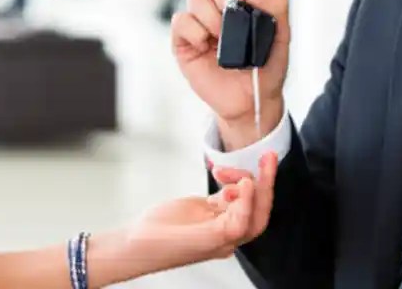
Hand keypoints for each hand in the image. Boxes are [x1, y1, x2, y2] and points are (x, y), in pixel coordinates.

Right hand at [93, 153, 278, 286]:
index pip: (252, 219)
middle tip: (268, 157)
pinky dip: (230, 178)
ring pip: (244, 196)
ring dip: (241, 178)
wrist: (134, 243)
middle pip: (257, 207)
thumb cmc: (159, 244)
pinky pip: (229, 191)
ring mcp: (218, 220)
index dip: (253, 199)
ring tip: (222, 170)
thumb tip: (245, 205)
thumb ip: (224, 225)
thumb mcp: (195, 237)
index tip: (248, 180)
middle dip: (264, 182)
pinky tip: (219, 170)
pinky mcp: (208, 209)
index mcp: (226, 243)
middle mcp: (227, 233)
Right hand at [170, 0, 290, 148]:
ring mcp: (199, 22)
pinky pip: (181, 21)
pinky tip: (207, 47)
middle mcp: (217, 5)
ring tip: (224, 38)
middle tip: (235, 17)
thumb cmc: (266, 66)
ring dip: (213, 16)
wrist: (253, 100)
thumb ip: (277, 5)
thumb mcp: (282, 34)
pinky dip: (196, 31)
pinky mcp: (184, 40)